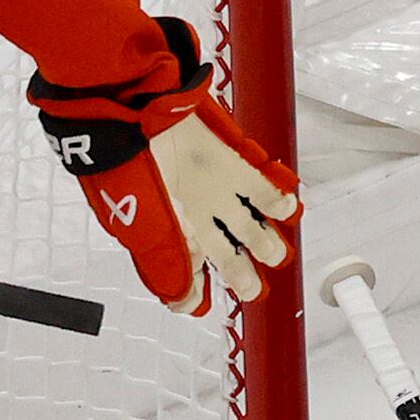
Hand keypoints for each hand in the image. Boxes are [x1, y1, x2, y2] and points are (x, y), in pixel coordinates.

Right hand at [30, 18, 299, 311]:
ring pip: (248, 224)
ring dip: (264, 242)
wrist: (136, 117)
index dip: (193, 285)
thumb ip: (167, 264)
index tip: (201, 302)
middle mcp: (193, 211)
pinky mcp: (234, 163)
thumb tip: (184, 302)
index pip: (185, 263)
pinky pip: (262, 187)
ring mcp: (216, 188)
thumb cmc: (130, 168)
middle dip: (240, 272)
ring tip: (276, 254)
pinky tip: (289, 209)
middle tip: (254, 289)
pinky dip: (279, 202)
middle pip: (223, 249)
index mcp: (167, 225)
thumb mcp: (142, 225)